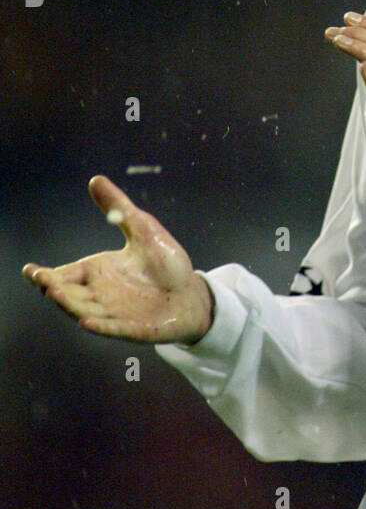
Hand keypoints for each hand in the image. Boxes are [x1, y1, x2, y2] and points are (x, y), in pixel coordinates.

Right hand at [22, 175, 214, 343]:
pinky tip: (86, 322)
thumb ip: (119, 208)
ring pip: (86, 311)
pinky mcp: (135, 329)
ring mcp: (117, 313)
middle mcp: (102, 295)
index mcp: (98, 272)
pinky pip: (114, 328)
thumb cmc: (166, 263)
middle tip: (42, 280)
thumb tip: (96, 179)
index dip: (46, 275)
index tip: (31, 271)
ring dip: (71, 305)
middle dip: (55, 289)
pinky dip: (100, 326)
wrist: (193, 293)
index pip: (65, 275)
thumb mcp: (143, 230)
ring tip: (56, 294)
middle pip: (70, 294)